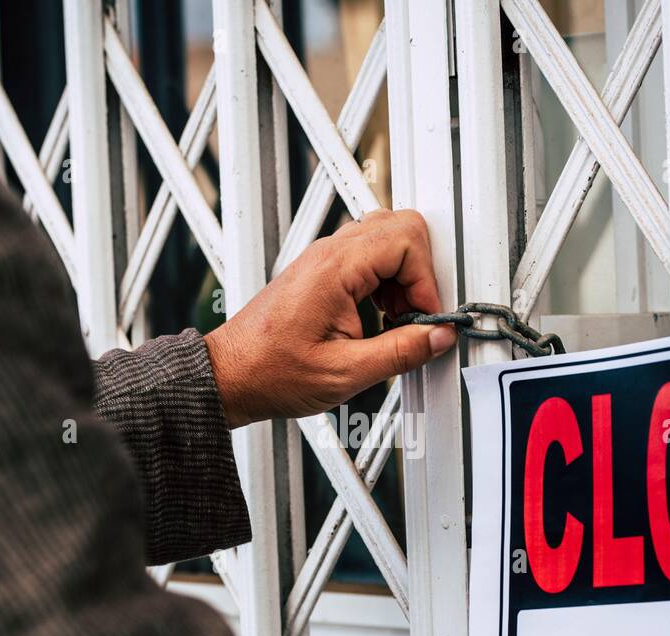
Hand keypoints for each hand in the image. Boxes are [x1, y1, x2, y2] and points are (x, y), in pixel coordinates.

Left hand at [203, 209, 456, 427]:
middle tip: (414, 315)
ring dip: (403, 276)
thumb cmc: (271, 372)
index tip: (424, 318)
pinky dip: (385, 280)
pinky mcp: (322, 270)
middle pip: (402, 226)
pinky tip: (379, 316)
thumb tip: (438, 337)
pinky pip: (368, 256)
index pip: (407, 241)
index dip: (426, 282)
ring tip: (396, 318)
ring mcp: (324, 257)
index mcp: (335, 269)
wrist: (231, 375)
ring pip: (386, 237)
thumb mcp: (346, 372)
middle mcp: (329, 253)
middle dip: (420, 272)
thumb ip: (401, 352)